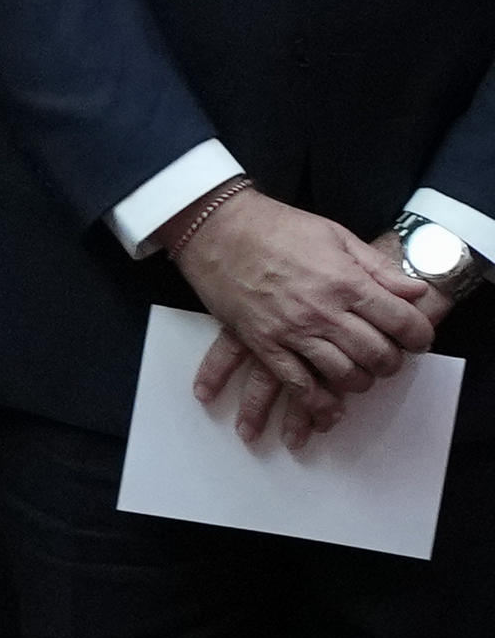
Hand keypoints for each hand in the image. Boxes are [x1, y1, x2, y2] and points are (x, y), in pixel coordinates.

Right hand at [171, 190, 435, 442]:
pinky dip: (316, 402)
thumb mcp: (337, 236)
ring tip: (361, 374)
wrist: (218, 230)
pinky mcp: (262, 343)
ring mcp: (292, 331)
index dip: (419, 335)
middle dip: (392, 362)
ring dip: (359, 381)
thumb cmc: (278, 227)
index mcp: (347, 282)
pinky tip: (328, 409)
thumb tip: (415, 292)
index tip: (419, 339)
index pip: (402, 322)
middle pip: (376, 354)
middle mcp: (324, 311)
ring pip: (342, 374)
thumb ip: (379, 268)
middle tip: (390, 358)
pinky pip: (296, 383)